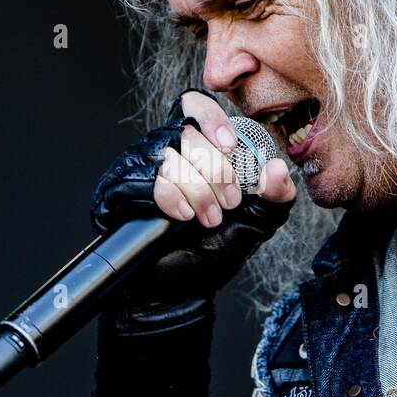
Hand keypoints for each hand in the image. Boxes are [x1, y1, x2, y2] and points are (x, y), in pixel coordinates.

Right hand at [90, 87, 295, 318]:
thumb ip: (276, 196)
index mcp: (196, 147)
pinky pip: (150, 180)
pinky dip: (173, 199)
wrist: (176, 290)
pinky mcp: (120, 188)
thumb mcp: (255, 223)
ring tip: (206, 218)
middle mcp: (165, 151)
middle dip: (216, 171)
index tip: (230, 146)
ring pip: (170, 156)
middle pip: (188, 132)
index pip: (195, 106)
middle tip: (227, 203)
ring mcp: (140, 168)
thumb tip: (276, 168)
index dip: (212, 119)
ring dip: (198, 191)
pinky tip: (182, 217)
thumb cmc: (210, 252)